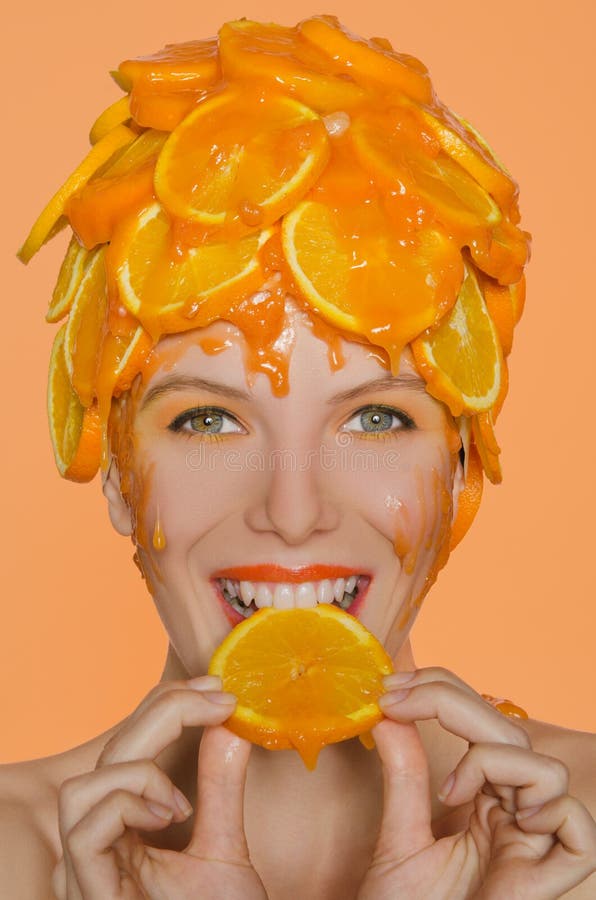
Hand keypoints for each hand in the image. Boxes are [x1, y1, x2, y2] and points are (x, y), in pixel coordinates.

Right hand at [51, 675, 267, 898]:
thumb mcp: (224, 855)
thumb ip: (220, 790)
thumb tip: (231, 725)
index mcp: (128, 831)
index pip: (131, 747)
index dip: (168, 705)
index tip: (218, 687)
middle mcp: (100, 848)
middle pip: (110, 754)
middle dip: (164, 712)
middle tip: (217, 699)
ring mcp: (88, 874)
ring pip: (83, 788)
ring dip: (140, 768)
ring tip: (186, 793)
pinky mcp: (89, 894)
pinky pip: (85, 827)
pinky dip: (127, 804)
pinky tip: (170, 815)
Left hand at [357, 668, 595, 899]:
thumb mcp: (400, 838)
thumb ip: (403, 776)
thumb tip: (388, 714)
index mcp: (480, 801)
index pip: (477, 725)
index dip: (441, 692)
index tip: (391, 688)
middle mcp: (510, 815)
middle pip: (509, 733)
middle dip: (453, 703)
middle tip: (401, 699)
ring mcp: (535, 844)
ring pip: (545, 771)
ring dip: (495, 760)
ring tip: (453, 792)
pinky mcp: (553, 877)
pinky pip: (577, 827)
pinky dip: (545, 808)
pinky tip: (500, 817)